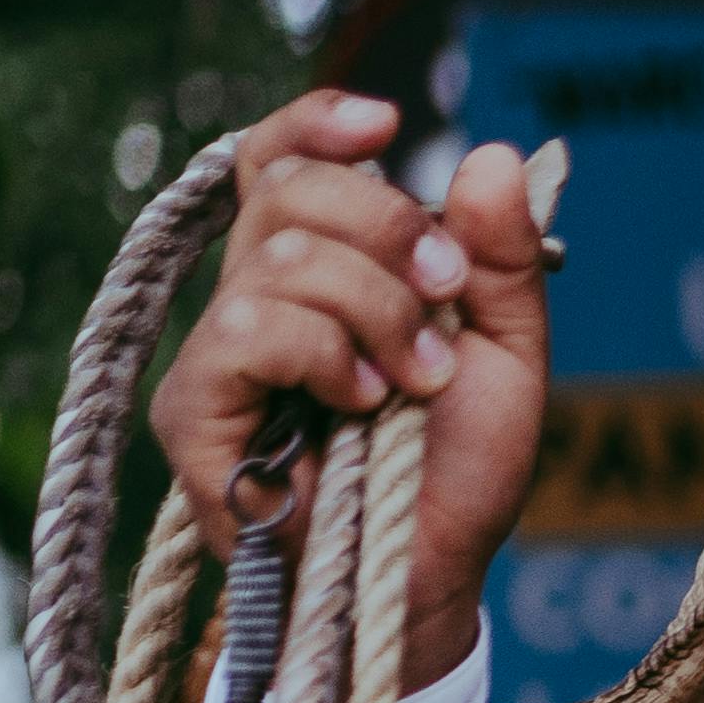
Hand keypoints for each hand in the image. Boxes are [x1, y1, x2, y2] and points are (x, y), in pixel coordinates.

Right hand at [149, 90, 553, 691]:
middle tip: (445, 295)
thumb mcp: (507, 357)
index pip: (283, 161)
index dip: (317, 124)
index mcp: (325, 271)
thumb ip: (501, 261)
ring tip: (414, 383)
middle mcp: (259, 296)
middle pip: (288, 188)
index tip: (384, 123)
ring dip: (375, 310)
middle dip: (386, 227)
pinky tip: (364, 401)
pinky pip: (247, 329)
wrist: (428, 578)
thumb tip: (495, 154)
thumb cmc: (455, 475)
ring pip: (278, 257)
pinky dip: (324, 353)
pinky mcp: (196, 407)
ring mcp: (219, 350)